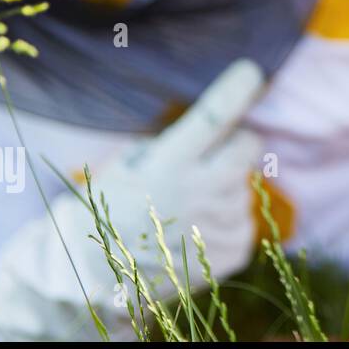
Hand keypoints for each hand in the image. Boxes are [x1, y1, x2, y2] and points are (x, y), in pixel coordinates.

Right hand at [0, 60, 266, 338]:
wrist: (96, 276)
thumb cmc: (110, 208)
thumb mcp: (129, 164)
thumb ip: (173, 143)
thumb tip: (219, 123)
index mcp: (168, 165)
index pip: (214, 116)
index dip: (237, 90)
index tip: (252, 72)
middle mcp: (200, 193)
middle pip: (248, 147)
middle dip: (237, 142)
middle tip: (213, 152)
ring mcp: (220, 225)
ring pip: (244, 186)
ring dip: (225, 189)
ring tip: (187, 206)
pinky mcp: (233, 251)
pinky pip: (244, 221)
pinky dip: (226, 222)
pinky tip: (195, 230)